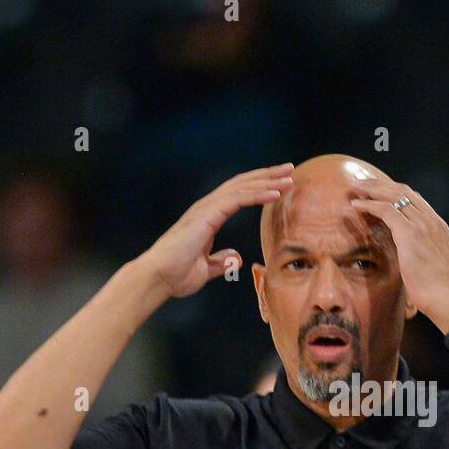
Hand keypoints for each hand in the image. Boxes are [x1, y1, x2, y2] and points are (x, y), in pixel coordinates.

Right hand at [138, 164, 293, 299]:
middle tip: (290, 169)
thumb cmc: (176, 275)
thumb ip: (221, 260)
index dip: (259, 186)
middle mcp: (208, 207)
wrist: (158, 278)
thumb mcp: (206, 269)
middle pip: (243, 184)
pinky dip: (258, 194)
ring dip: (268, 180)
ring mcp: (206, 209)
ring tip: (289, 176)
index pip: (238, 194)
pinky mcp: (207, 215)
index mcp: (208, 216)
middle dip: (268, 176)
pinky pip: (238, 199)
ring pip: (243, 187)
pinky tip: (276, 193)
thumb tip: (236, 257)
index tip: (280, 184)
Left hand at [349, 179, 448, 332]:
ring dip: (372, 190)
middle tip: (362, 185)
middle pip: (403, 191)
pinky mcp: (410, 233)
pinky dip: (370, 205)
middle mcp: (431, 220)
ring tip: (356, 190)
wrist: (446, 298)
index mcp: (438, 225)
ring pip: (394, 196)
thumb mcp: (430, 263)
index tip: (378, 193)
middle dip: (380, 185)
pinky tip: (356, 206)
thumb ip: (420, 251)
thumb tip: (407, 254)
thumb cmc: (438, 289)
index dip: (394, 192)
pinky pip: (386, 210)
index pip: (414, 199)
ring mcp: (422, 224)